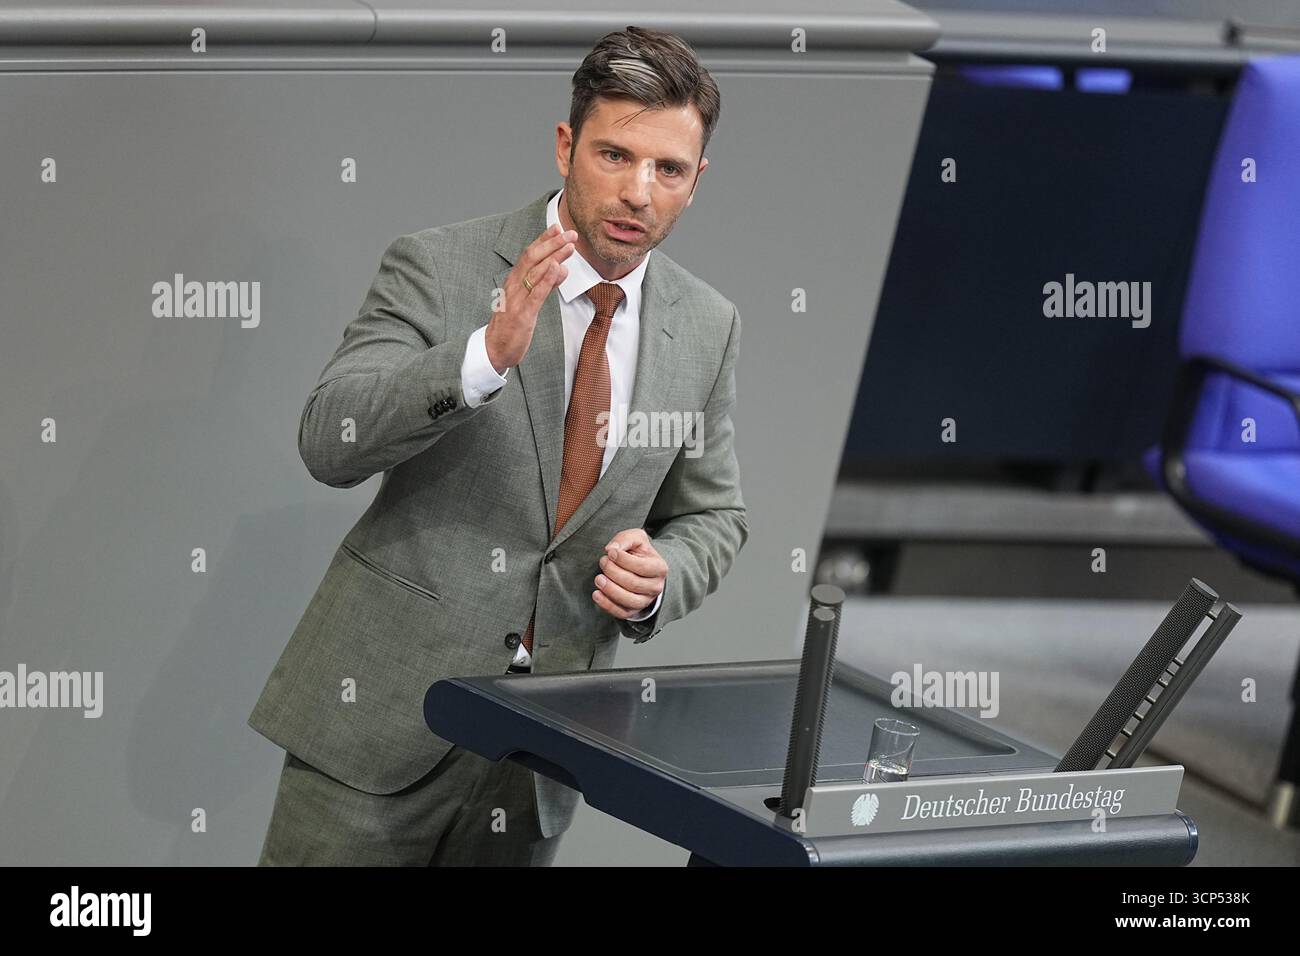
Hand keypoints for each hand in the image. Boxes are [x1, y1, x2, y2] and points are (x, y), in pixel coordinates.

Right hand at [485, 223, 577, 372]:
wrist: (494, 349)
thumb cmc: (511, 324)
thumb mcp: (529, 301)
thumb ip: (545, 284)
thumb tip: (560, 268)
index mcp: (514, 281)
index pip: (530, 254)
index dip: (544, 239)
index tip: (558, 227)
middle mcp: (514, 285)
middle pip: (533, 257)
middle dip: (552, 243)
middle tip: (570, 233)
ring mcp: (517, 299)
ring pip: (536, 272)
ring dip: (554, 256)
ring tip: (569, 246)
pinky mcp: (523, 314)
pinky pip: (536, 294)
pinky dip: (547, 279)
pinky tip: (557, 268)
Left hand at [592, 529, 666, 619]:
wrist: (641, 569)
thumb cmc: (638, 552)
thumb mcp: (636, 538)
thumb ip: (625, 539)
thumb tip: (611, 549)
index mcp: (659, 568)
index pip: (641, 567)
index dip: (623, 559)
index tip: (610, 552)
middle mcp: (656, 587)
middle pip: (633, 583)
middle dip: (614, 572)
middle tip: (602, 562)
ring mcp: (646, 600)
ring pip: (629, 600)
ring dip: (610, 590)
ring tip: (598, 579)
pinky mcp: (634, 610)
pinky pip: (621, 613)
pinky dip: (607, 605)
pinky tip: (597, 594)